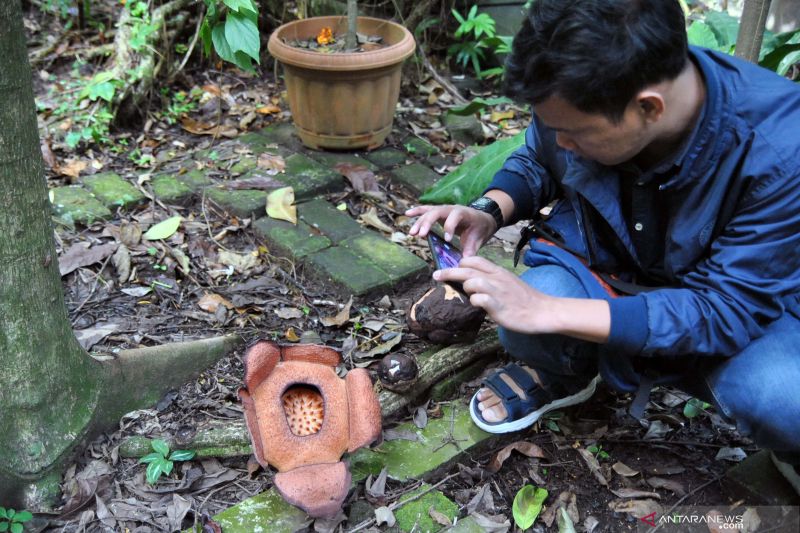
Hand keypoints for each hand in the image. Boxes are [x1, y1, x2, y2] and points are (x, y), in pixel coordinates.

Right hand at [405, 205, 495, 256]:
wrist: (482, 218)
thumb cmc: (479, 228)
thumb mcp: (478, 238)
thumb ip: (471, 249)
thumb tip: (464, 261)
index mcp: (464, 213)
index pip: (454, 217)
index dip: (449, 227)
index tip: (447, 240)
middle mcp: (452, 208)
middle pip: (437, 212)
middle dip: (428, 223)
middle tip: (420, 235)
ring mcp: (444, 209)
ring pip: (429, 212)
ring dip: (420, 222)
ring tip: (412, 233)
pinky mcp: (438, 212)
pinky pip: (426, 210)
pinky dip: (417, 211)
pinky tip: (407, 213)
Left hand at [433, 256, 552, 332]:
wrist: (542, 311)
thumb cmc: (524, 299)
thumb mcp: (508, 282)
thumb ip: (491, 280)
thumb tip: (472, 282)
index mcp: (498, 271)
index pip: (474, 260)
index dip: (460, 263)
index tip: (450, 268)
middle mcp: (496, 278)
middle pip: (468, 269)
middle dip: (449, 272)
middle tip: (436, 275)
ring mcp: (497, 291)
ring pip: (472, 281)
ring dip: (466, 288)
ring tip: (471, 295)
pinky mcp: (499, 306)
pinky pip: (479, 300)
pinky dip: (475, 301)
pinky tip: (480, 305)